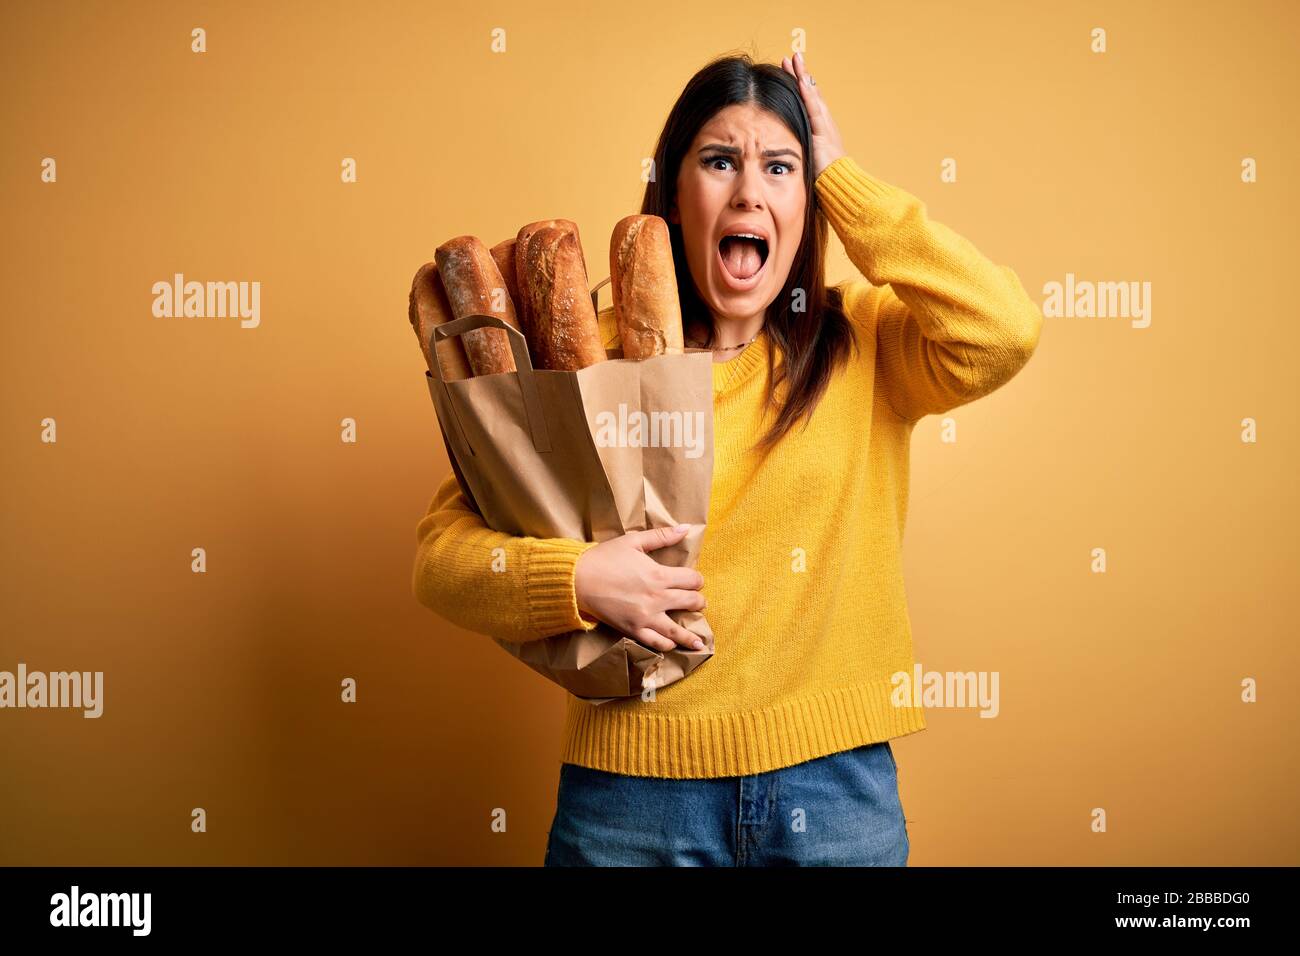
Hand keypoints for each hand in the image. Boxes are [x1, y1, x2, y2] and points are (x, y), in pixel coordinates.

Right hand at [574, 525, 706, 652]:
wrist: (577, 580)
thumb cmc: (605, 558)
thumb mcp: (634, 541)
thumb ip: (662, 536)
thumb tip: (686, 528)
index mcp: (659, 575)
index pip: (692, 580)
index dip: (697, 580)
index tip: (695, 581)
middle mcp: (657, 598)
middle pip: (690, 602)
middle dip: (698, 602)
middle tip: (699, 603)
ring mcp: (645, 617)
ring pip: (676, 630)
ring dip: (689, 635)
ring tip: (698, 642)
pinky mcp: (633, 629)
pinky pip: (655, 642)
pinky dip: (666, 645)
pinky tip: (672, 645)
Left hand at [781, 51, 845, 179]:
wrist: (841, 187)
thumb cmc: (826, 182)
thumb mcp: (811, 165)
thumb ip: (802, 156)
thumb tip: (788, 159)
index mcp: (822, 131)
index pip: (810, 104)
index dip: (801, 87)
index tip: (791, 73)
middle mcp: (825, 124)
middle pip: (811, 94)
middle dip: (800, 75)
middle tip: (791, 58)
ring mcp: (825, 126)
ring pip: (812, 95)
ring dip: (802, 76)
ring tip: (794, 59)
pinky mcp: (822, 131)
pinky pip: (814, 108)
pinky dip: (808, 93)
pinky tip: (801, 79)